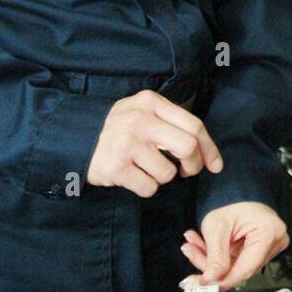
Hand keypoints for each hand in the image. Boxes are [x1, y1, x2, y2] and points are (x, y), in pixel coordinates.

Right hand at [86, 90, 222, 196]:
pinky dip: (146, 188)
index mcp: (150, 102)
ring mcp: (126, 143)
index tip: (215, 165)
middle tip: (186, 172)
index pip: (194, 125)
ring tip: (145, 168)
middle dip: (193, 165)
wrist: (76, 139)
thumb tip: (210, 156)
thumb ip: (173, 124)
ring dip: (162, 177)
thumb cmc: (120, 130)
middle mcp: (139, 120)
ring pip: (168, 173)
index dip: (210, 148)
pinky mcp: (116, 167)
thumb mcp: (143, 113)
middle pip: (188, 147)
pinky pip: (149, 188)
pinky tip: (132, 176)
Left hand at [180, 202, 288, 289]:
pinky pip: (237, 260)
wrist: (236, 191)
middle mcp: (275, 241)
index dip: (223, 280)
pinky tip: (200, 246)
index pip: (246, 268)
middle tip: (191, 258)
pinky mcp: (260, 249)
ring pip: (236, 266)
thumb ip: (215, 257)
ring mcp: (269, 246)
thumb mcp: (217, 227)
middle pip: (240, 268)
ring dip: (211, 259)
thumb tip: (211, 280)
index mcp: (270, 233)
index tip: (203, 284)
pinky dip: (217, 256)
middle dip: (211, 265)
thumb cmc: (231, 199)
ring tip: (191, 247)